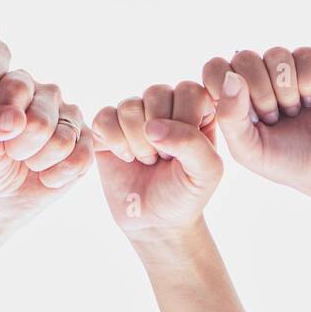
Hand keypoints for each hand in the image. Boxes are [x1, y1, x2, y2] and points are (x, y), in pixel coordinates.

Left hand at [0, 71, 93, 221]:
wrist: (3, 193)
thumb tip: (15, 119)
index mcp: (18, 82)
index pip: (18, 89)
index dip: (6, 122)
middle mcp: (48, 93)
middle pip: (41, 122)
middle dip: (21, 149)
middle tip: (13, 153)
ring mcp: (71, 115)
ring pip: (62, 142)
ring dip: (39, 163)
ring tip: (29, 162)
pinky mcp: (88, 140)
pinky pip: (81, 159)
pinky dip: (57, 176)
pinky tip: (47, 174)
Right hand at [91, 81, 221, 237]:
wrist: (156, 221)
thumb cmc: (186, 193)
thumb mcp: (206, 172)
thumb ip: (192, 143)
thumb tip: (153, 126)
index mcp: (196, 108)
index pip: (189, 90)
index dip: (185, 121)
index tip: (186, 152)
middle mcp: (165, 104)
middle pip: (156, 93)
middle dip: (160, 135)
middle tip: (164, 159)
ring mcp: (135, 114)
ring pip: (129, 106)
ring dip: (138, 142)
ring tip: (147, 160)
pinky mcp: (107, 127)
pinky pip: (103, 117)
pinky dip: (114, 141)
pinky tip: (125, 157)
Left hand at [202, 47, 310, 193]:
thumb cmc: (282, 159)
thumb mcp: (247, 149)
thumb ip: (230, 117)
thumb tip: (231, 78)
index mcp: (233, 92)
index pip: (215, 67)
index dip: (226, 87)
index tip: (245, 116)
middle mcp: (256, 74)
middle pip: (245, 58)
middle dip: (261, 93)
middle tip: (273, 118)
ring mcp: (285, 67)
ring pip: (276, 54)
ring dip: (286, 90)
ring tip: (293, 111)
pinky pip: (305, 55)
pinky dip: (308, 83)